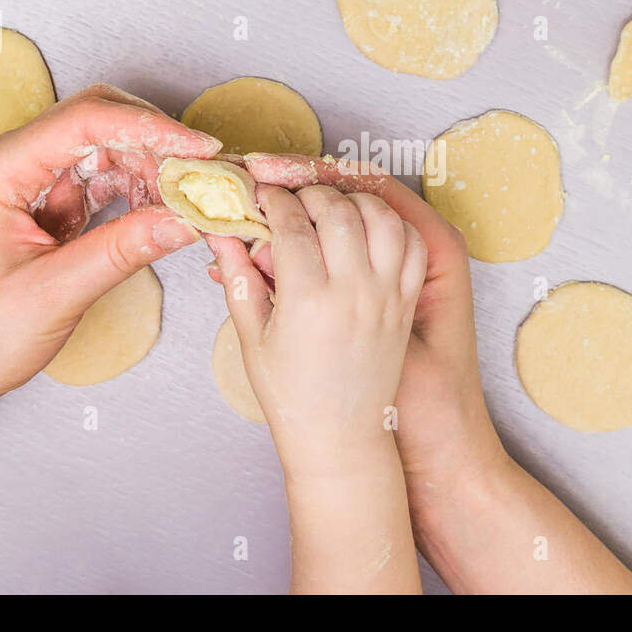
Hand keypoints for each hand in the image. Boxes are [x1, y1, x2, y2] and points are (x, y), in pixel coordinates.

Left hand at [0, 84, 219, 411]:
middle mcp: (11, 162)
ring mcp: (27, 181)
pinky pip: (99, 179)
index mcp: (0, 169)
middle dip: (156, 142)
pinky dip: (135, 190)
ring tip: (189, 198)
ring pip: (104, 147)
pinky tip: (161, 213)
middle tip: (205, 173)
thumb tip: (186, 220)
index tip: (202, 151)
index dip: (153, 129)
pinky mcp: (43, 204)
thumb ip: (122, 251)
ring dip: (150, 167)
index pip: (87, 121)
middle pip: (98, 120)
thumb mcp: (55, 294)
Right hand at [207, 185, 426, 472]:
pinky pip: (412, 245)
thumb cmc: (293, 396)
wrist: (341, 439)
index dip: (273, 201)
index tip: (261, 195)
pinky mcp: (407, 304)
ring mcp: (387, 297)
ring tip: (331, 205)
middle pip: (338, 211)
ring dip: (356, 199)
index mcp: (309, 302)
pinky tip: (369, 226)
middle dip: (311, 191)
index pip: (292, 224)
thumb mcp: (253, 338)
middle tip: (293, 197)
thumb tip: (218, 232)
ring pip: (383, 218)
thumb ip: (239, 278)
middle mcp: (354, 294)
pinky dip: (394, 223)